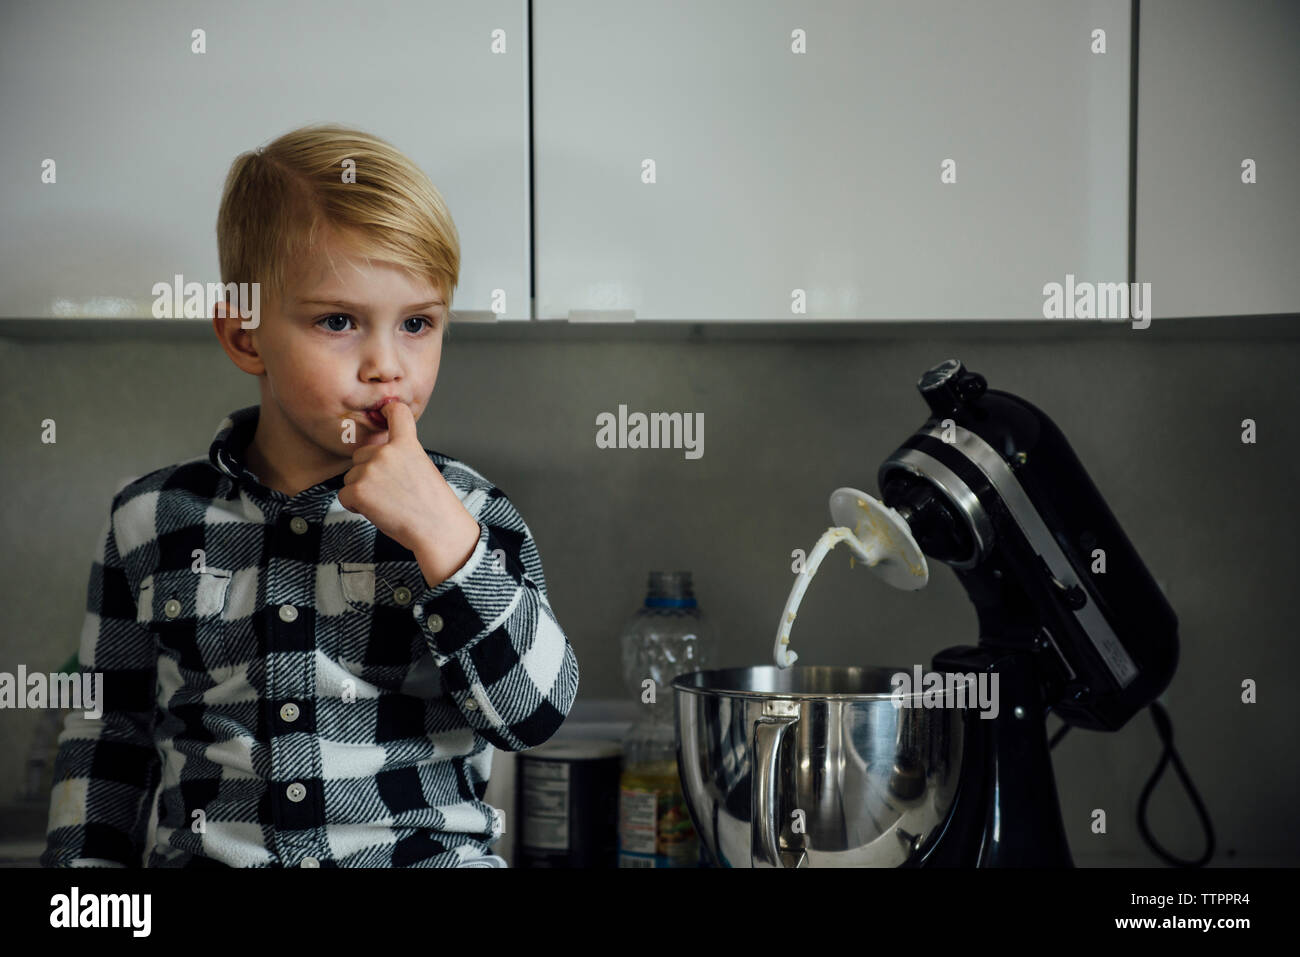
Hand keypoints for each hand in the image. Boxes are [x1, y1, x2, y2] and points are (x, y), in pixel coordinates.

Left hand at [337, 400, 479, 583]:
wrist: (437, 528)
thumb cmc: (433, 504)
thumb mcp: (423, 467)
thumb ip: (402, 455)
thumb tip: (379, 458)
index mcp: (407, 444)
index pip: (396, 413)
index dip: (389, 410)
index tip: (385, 411)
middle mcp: (386, 452)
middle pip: (361, 455)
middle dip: (369, 472)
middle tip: (391, 491)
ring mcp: (370, 470)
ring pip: (352, 476)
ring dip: (362, 490)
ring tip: (387, 503)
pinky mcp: (358, 490)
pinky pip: (344, 494)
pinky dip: (355, 505)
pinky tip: (376, 511)